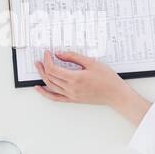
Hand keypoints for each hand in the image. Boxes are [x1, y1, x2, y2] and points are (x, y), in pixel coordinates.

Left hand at [34, 50, 149, 125]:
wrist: (115, 94)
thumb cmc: (107, 78)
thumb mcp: (91, 62)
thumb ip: (73, 57)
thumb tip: (58, 54)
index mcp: (75, 78)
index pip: (53, 69)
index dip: (47, 60)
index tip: (47, 53)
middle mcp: (71, 89)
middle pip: (50, 77)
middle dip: (43, 67)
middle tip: (41, 59)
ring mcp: (71, 95)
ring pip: (50, 86)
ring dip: (42, 76)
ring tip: (39, 68)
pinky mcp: (73, 100)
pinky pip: (55, 98)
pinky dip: (45, 93)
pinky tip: (39, 88)